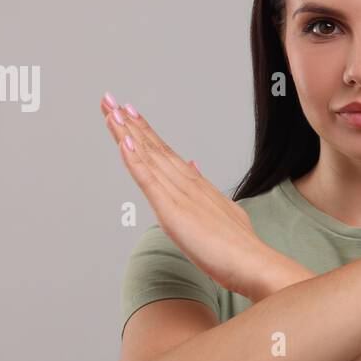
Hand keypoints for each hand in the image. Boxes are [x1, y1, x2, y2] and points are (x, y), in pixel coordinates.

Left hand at [101, 94, 271, 299]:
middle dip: (129, 123)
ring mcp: (179, 193)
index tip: (130, 113)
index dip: (146, 133)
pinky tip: (123, 139)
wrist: (252, 261)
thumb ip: (206, 190)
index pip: (165, 154)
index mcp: (197, 186)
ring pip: (147, 155)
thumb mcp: (223, 211)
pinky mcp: (171, 208)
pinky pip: (147, 178)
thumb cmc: (240, 249)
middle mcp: (186, 183)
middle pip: (152, 147)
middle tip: (109, 99)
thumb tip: (194, 167)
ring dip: (126, 131)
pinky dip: (134, 158)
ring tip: (110, 108)